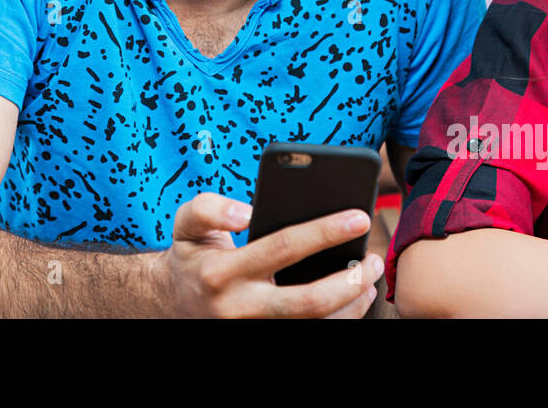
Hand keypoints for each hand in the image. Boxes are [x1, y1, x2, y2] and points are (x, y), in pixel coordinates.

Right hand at [159, 192, 379, 317]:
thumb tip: (245, 212)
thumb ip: (209, 208)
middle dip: (350, 280)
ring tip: (369, 276)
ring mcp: (255, 330)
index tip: (358, 215)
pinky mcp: (265, 337)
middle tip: (374, 258)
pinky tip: (355, 296)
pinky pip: (312, 333)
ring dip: (352, 303)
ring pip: (316, 325)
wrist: (173, 302)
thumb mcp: (187, 224)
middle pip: (308, 302)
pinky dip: (341, 318)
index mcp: (222, 272)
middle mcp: (240, 309)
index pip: (283, 247)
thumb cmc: (193, 255)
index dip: (325, 231)